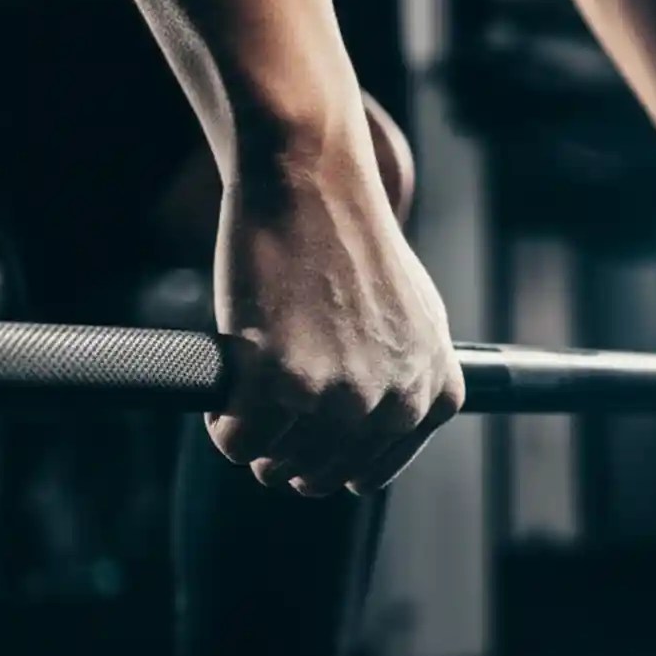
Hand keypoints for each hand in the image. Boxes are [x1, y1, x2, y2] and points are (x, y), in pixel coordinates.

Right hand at [207, 137, 463, 497]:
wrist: (312, 181)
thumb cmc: (352, 241)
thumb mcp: (415, 318)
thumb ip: (405, 379)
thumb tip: (374, 428)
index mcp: (432, 393)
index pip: (371, 470)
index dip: (330, 460)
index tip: (306, 441)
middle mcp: (393, 402)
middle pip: (321, 474)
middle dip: (286, 456)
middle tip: (267, 414)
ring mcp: (338, 395)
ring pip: (276, 465)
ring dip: (254, 440)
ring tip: (249, 392)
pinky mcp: (280, 380)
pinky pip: (236, 443)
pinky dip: (223, 425)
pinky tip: (230, 387)